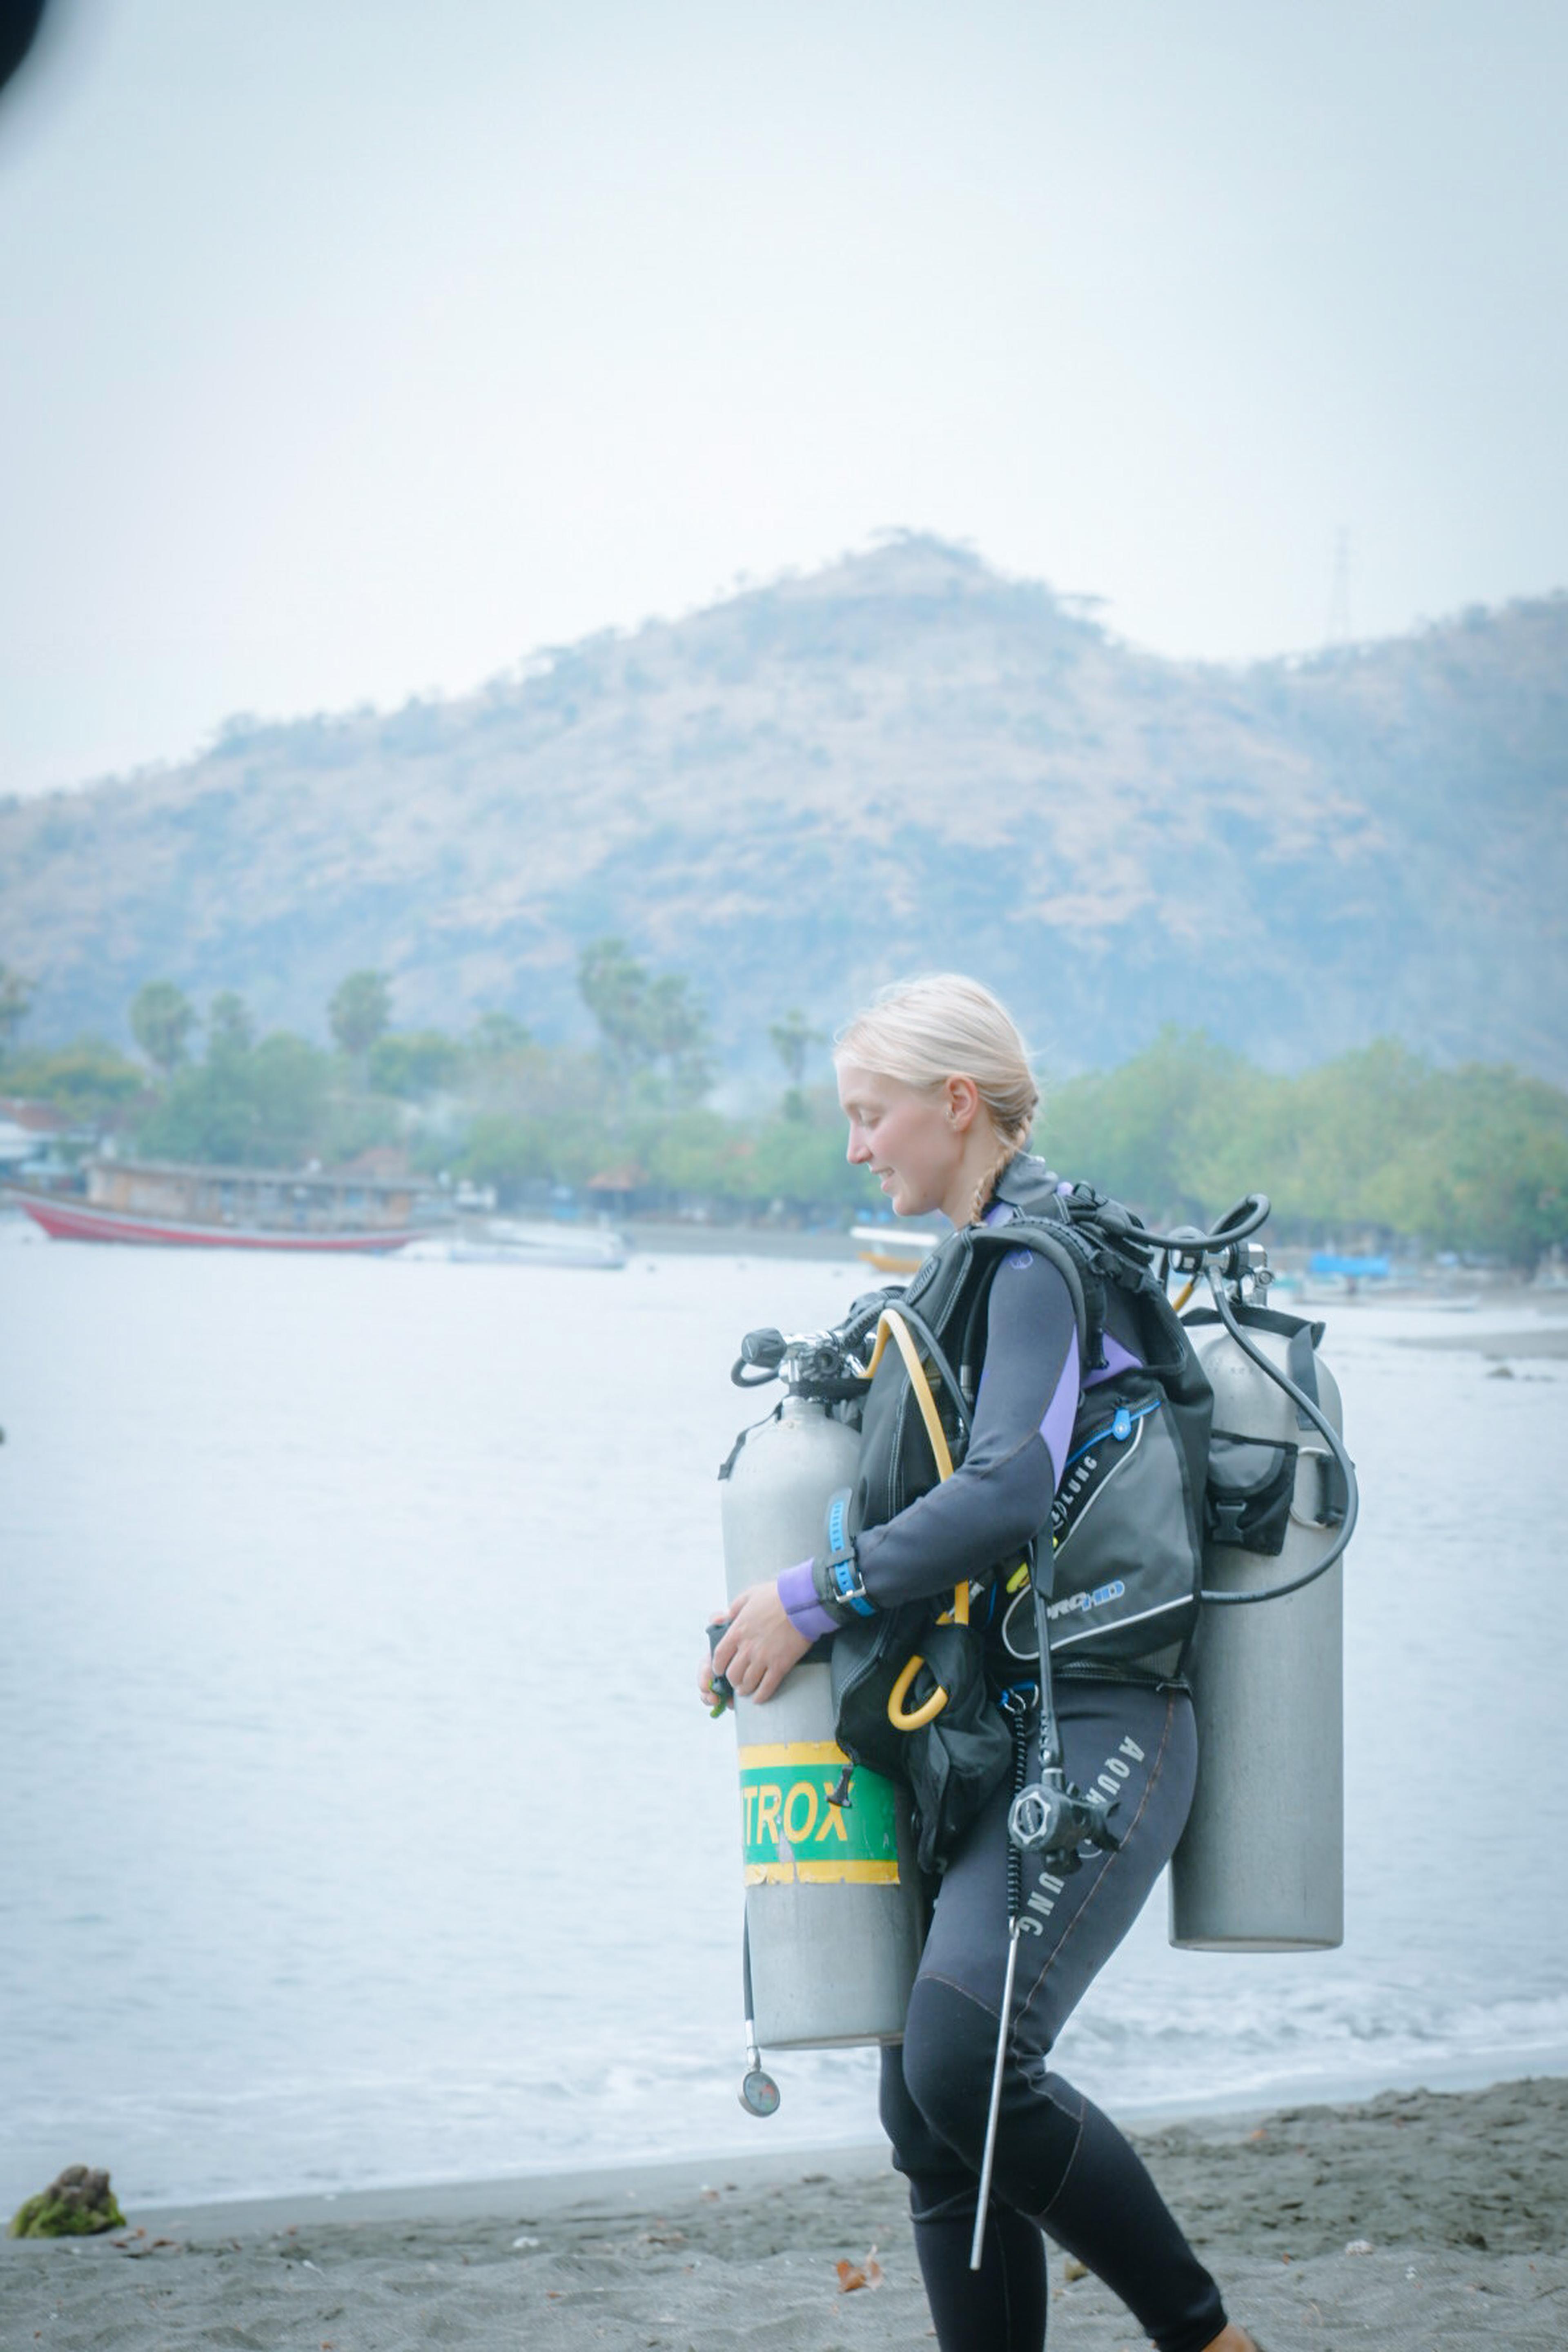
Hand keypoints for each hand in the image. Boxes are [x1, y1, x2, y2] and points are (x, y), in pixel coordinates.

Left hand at [707, 1584, 810, 1705]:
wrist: (802, 1602)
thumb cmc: (776, 1595)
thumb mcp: (749, 1595)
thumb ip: (734, 1608)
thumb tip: (722, 1618)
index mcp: (737, 1631)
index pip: (719, 1656)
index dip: (717, 1666)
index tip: (720, 1670)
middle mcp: (747, 1648)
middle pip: (732, 1674)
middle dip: (732, 1680)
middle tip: (735, 1681)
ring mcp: (763, 1658)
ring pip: (747, 1683)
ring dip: (744, 1689)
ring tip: (746, 1690)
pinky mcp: (780, 1665)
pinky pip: (767, 1687)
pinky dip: (761, 1696)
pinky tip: (759, 1698)